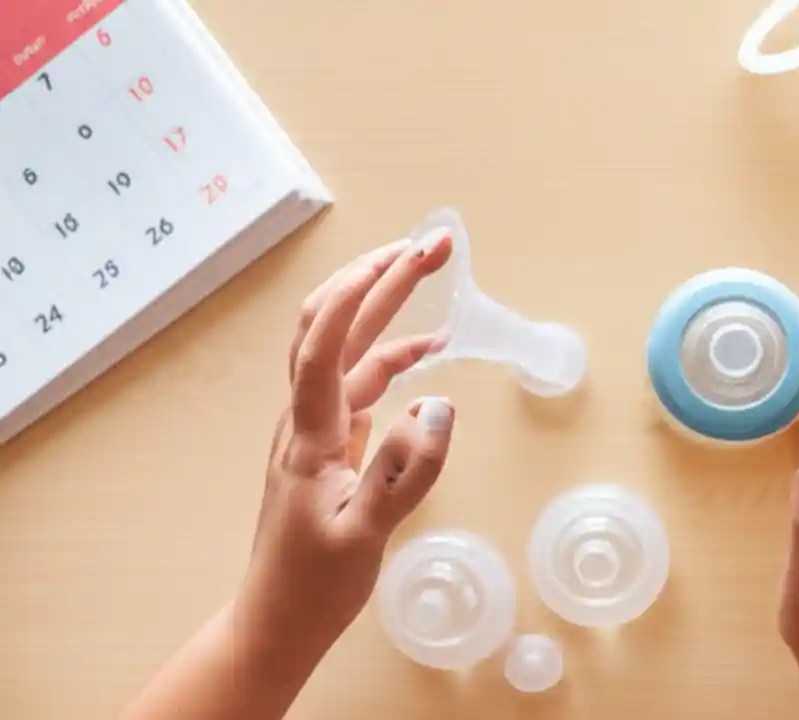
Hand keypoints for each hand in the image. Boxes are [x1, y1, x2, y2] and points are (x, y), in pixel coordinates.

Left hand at [238, 233, 456, 648]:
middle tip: (431, 244)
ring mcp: (319, 429)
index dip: (356, 296)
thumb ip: (404, 472)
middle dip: (379, 278)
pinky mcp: (333, 444)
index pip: (325, 347)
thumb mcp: (364, 533)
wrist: (277, 620)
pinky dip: (395, 357)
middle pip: (333, 328)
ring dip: (386, 307)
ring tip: (430, 271)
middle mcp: (309, 419)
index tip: (401, 257)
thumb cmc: (314, 583)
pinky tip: (427, 352)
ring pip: (347, 349)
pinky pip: (362, 383)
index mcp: (311, 435)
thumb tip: (439, 405)